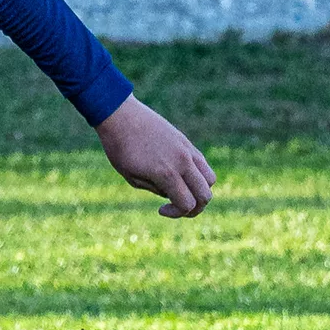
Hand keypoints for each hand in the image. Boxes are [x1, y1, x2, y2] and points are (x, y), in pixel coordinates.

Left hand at [95, 96, 214, 217]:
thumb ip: (156, 189)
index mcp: (166, 173)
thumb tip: (173, 194)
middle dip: (194, 208)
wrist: (120, 115)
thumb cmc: (120, 148)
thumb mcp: (132, 177)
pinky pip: (202, 164)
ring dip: (199, 190)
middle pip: (205, 195)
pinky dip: (198, 175)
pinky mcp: (186, 142)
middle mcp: (182, 162)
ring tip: (180, 190)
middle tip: (175, 206)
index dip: (177, 213)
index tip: (160, 209)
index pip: (187, 204)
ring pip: (210, 179)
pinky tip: (179, 175)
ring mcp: (187, 150)